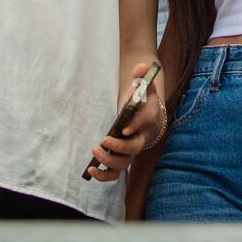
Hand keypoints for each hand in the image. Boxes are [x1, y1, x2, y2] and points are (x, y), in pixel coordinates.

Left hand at [86, 61, 161, 182]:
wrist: (149, 118)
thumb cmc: (144, 101)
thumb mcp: (144, 87)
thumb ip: (142, 77)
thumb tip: (142, 65)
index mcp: (148, 119)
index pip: (145, 123)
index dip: (135, 126)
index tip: (124, 128)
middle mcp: (141, 138)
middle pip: (134, 148)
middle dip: (119, 147)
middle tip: (103, 140)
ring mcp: (131, 151)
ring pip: (124, 164)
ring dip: (109, 162)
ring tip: (95, 154)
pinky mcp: (122, 159)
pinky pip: (115, 173)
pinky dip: (104, 175)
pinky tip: (91, 170)